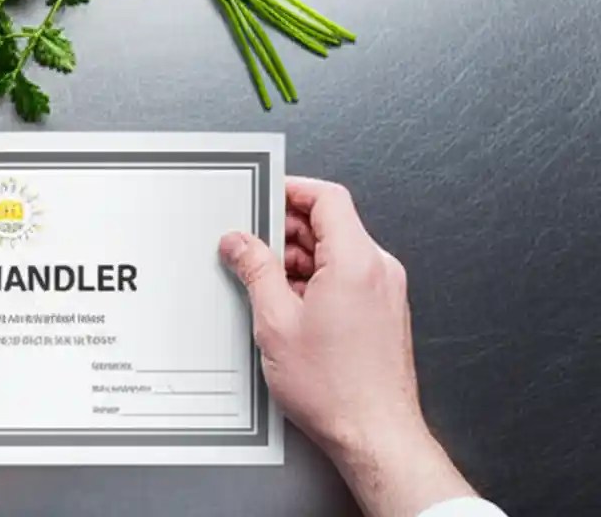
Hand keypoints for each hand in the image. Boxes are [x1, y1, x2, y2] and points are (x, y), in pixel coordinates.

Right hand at [219, 177, 475, 516]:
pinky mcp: (382, 311)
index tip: (265, 195)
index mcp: (356, 262)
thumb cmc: (336, 389)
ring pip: (336, 253)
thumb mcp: (276, 322)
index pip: (328, 198)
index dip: (292, 190)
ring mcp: (384, 291)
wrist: (374, 434)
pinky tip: (288, 308)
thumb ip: (255, 271)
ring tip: (266, 287)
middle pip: (331, 224)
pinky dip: (315, 281)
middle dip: (287, 231)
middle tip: (250, 247)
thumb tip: (239, 242)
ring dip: (299, 260)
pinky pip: (346, 277)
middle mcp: (378, 270)